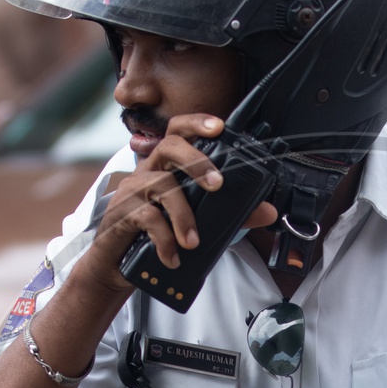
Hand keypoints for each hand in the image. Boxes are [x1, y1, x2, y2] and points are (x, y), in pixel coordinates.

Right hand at [72, 114, 276, 295]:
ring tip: (193, 242)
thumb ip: (231, 215)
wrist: (118, 263)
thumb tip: (268, 212)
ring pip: (161, 185)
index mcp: (167, 167)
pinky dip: (164, 240)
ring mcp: (133, 189)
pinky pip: (147, 218)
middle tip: (217, 185)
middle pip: (169, 146)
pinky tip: (172, 257)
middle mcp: (149, 170)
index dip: (197, 124)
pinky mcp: (122, 211)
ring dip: (183, 216)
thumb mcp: (197, 223)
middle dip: (196, 161)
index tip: (219, 127)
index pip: (179, 132)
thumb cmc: (158, 235)